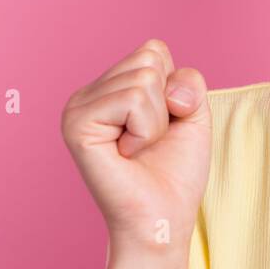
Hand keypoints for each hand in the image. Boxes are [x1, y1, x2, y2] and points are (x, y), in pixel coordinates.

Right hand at [60, 39, 211, 256]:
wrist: (162, 218)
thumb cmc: (175, 172)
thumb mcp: (193, 113)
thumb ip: (187, 79)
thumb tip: (157, 79)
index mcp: (108, 87)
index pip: (153, 50)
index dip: (175, 89)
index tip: (163, 125)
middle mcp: (87, 93)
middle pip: (150, 59)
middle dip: (167, 104)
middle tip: (150, 141)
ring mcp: (77, 107)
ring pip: (145, 79)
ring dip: (157, 121)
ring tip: (138, 149)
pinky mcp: (76, 124)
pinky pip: (133, 99)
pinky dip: (146, 130)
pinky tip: (128, 153)